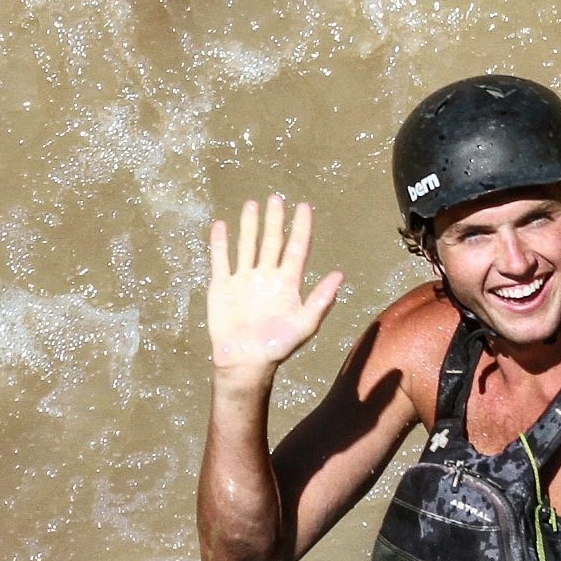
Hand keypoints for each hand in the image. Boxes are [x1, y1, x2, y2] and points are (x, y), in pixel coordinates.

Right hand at [208, 196, 343, 384]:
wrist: (245, 362)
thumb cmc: (277, 346)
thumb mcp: (305, 324)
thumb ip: (321, 299)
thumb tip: (340, 275)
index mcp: (287, 284)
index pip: (296, 248)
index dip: (301, 228)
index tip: (304, 207)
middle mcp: (266, 277)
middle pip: (271, 242)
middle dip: (274, 220)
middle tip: (276, 198)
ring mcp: (243, 280)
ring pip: (247, 246)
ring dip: (249, 226)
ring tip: (252, 204)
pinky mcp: (222, 287)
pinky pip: (221, 260)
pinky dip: (220, 243)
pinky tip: (221, 226)